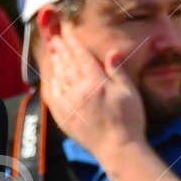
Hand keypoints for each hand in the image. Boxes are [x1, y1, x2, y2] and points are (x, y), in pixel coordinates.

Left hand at [37, 33, 145, 161]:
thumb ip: (117, 71)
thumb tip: (112, 51)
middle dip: (61, 49)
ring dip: (55, 63)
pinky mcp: (64, 117)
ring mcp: (69, 105)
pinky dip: (51, 83)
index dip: (74, 42)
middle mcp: (79, 91)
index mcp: (96, 83)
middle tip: (56, 38)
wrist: (118, 149)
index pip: (81, 56)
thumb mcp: (129, 92)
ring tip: (53, 53)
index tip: (68, 31)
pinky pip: (53, 95)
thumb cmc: (129, 121)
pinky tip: (51, 78)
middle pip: (67, 64)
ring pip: (58, 77)